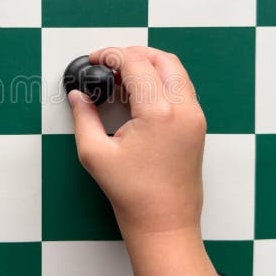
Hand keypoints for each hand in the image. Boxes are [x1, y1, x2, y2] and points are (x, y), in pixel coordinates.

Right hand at [68, 46, 206, 238]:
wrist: (164, 222)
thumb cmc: (134, 195)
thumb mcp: (95, 153)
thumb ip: (83, 117)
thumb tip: (78, 96)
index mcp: (159, 113)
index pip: (135, 64)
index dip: (111, 55)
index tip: (95, 59)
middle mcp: (183, 110)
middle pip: (162, 59)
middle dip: (133, 53)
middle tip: (109, 62)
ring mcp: (194, 117)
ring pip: (175, 71)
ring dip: (149, 65)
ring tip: (122, 77)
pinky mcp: (197, 126)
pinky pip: (182, 88)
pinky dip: (161, 81)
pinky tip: (139, 94)